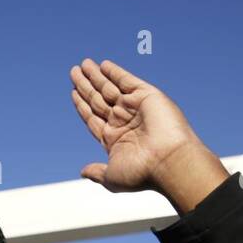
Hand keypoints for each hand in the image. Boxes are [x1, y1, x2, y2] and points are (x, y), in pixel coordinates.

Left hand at [69, 59, 225, 212]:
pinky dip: (115, 72)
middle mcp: (124, 122)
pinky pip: (127, 80)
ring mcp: (135, 108)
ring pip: (110, 88)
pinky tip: (103, 65)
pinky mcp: (146, 96)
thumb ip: (97, 172)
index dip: (82, 105)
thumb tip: (83, 172)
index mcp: (115, 139)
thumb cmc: (142, 173)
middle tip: (74, 71)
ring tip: (82, 65)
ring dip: (96, 76)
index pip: (93, 117)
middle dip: (86, 86)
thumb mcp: (112, 178)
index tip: (73, 92)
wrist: (169, 162)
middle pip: (99, 100)